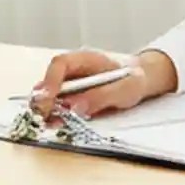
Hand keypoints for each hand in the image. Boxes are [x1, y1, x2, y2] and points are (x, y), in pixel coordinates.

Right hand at [33, 49, 177, 118]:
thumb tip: (74, 106)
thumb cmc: (134, 79)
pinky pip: (58, 107)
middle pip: (49, 80)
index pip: (60, 64)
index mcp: (86, 59)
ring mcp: (72, 85)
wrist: (141, 82)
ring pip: (49, 95)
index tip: (47, 99)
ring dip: (46, 110)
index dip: (50, 81)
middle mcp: (74, 70)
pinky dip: (54, 116)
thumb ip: (101, 96)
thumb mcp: (125, 88)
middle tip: (42, 116)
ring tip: (49, 123)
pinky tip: (56, 125)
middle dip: (42, 99)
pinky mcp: (73, 99)